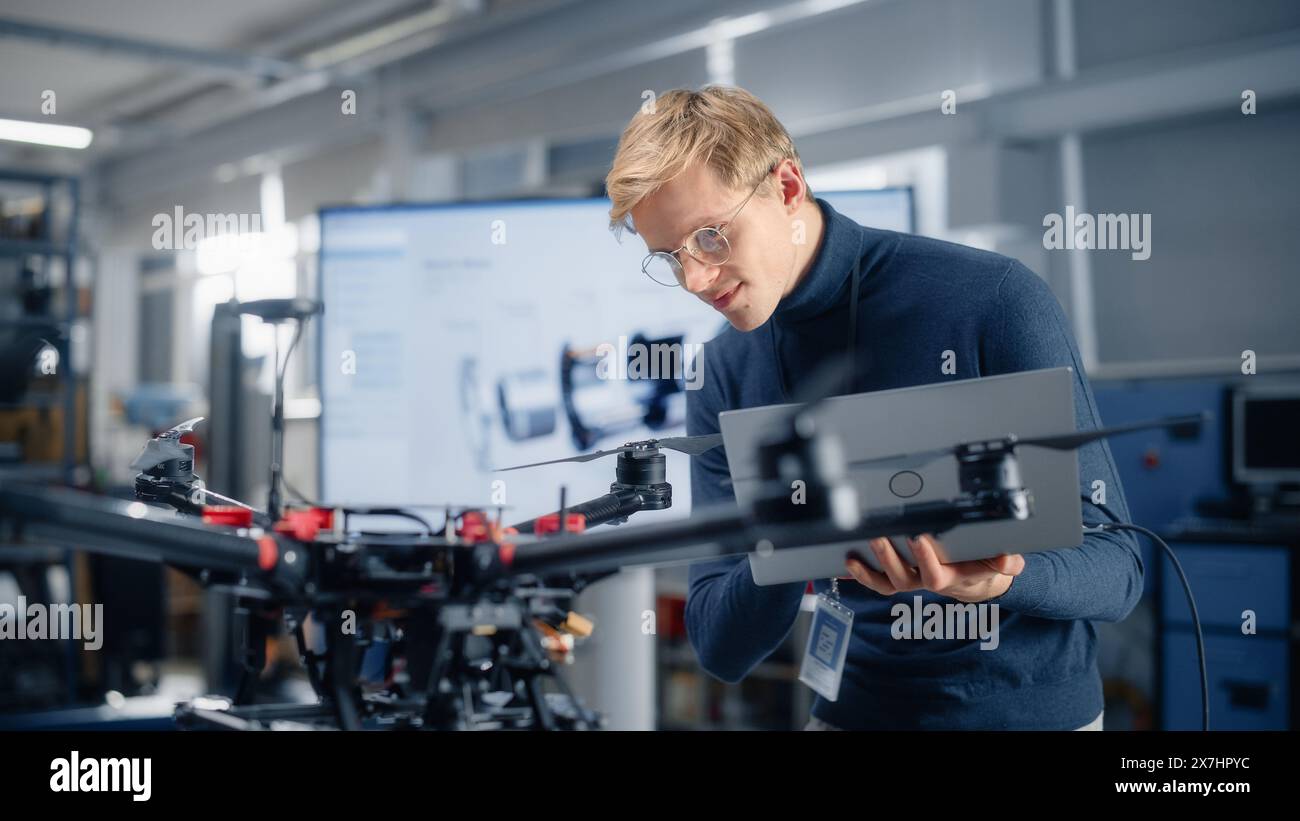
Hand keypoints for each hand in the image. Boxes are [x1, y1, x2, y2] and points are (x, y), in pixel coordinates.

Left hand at [843, 533, 1024, 602]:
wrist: (977, 581)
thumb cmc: (986, 566)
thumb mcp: (1001, 565)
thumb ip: (1006, 562)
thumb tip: (1010, 560)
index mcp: (951, 578)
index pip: (936, 575)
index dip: (926, 560)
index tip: (918, 538)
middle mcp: (925, 582)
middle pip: (903, 578)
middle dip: (888, 558)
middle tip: (877, 537)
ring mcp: (910, 581)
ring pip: (885, 583)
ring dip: (866, 571)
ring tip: (852, 557)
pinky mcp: (897, 578)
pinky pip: (874, 580)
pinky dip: (856, 574)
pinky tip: (840, 566)